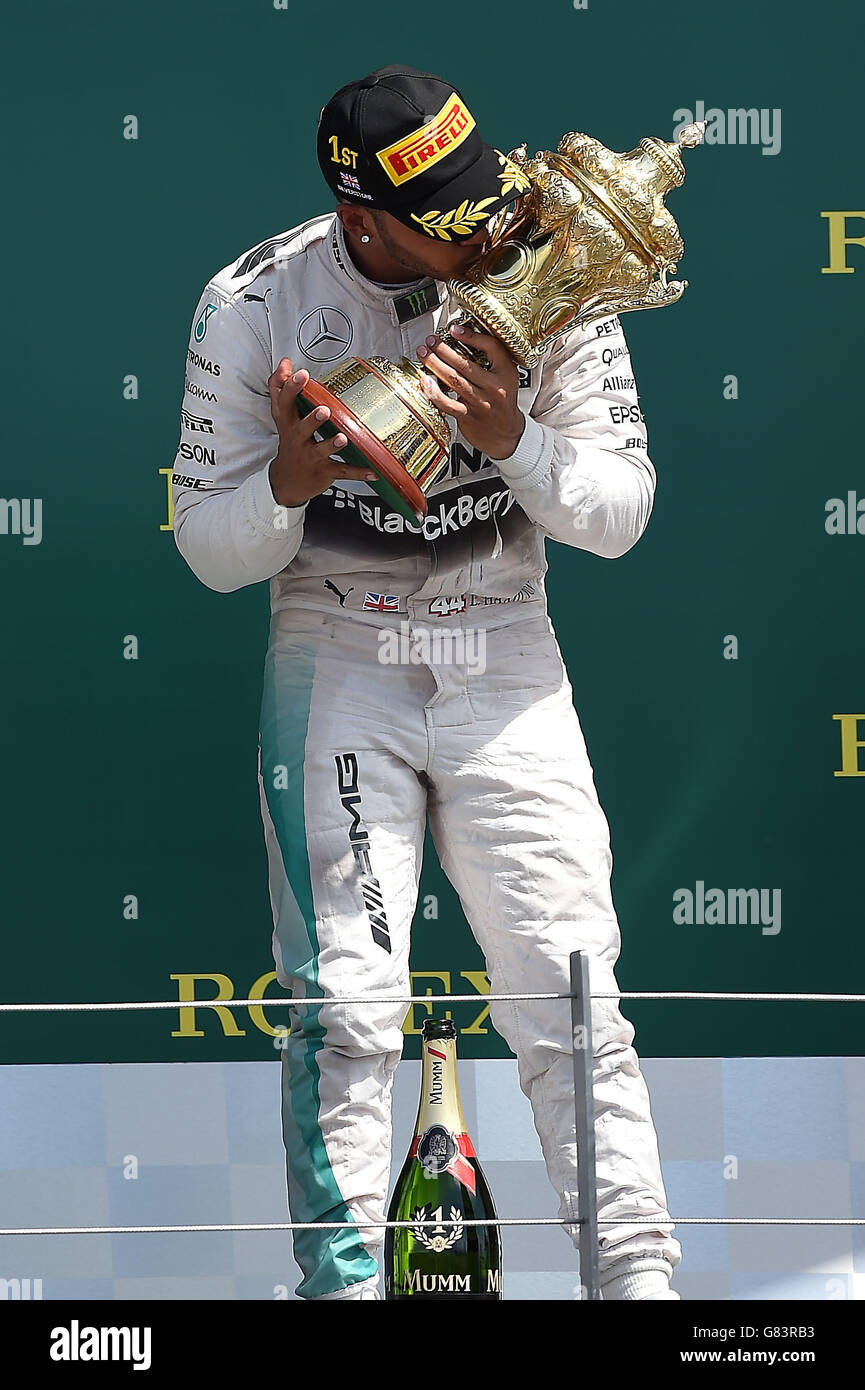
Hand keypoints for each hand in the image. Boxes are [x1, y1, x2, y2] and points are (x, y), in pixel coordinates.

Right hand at [266, 357, 376, 507]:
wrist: (288, 480)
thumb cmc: (290, 442)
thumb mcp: (283, 416)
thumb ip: (282, 388)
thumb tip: (284, 363)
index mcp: (289, 423)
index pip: (285, 403)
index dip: (291, 388)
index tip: (301, 373)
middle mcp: (297, 439)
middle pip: (302, 428)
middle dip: (312, 419)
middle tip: (324, 409)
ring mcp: (311, 457)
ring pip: (321, 451)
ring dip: (332, 445)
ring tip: (343, 438)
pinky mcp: (324, 471)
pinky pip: (342, 472)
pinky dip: (358, 473)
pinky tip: (372, 472)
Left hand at [416, 325, 525, 459]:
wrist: (508, 435)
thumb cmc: (503, 403)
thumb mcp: (507, 377)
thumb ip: (491, 361)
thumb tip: (463, 340)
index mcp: (506, 372)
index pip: (491, 347)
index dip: (470, 336)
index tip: (454, 330)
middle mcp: (494, 387)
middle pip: (465, 363)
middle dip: (444, 349)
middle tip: (431, 340)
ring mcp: (481, 403)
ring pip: (454, 379)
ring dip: (435, 364)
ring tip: (424, 354)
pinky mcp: (468, 416)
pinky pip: (448, 403)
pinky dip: (434, 392)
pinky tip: (425, 382)